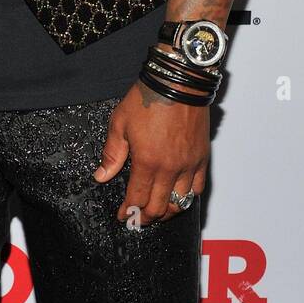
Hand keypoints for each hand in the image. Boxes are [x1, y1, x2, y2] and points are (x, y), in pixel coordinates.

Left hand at [93, 78, 209, 226]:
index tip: (123, 216)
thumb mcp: (119, 124)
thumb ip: (112, 154)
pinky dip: (187, 198)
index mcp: (147, 162)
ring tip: (157, 212)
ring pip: (179, 202)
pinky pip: (197, 188)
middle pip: (159, 207)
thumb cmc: (147, 99)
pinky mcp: (201, 158)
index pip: (137, 198)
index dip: (129, 211)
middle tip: (138, 219)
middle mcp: (170, 168)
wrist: (177, 83)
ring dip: (167, 212)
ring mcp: (188, 165)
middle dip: (146, 217)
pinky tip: (178, 197)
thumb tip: (101, 176)